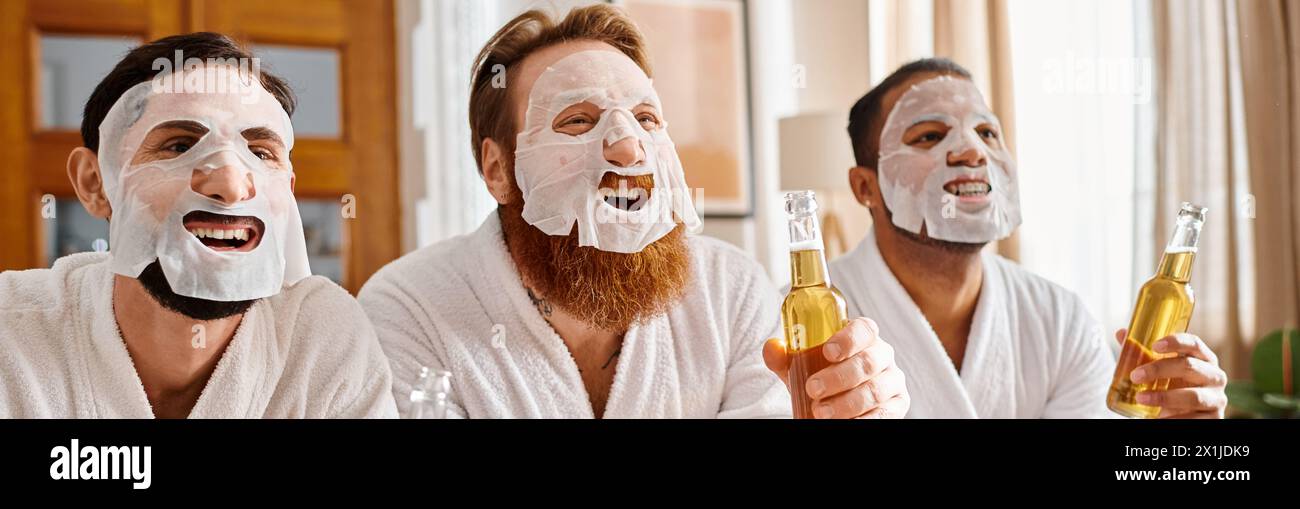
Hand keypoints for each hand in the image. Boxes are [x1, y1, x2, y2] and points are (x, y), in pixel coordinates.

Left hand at [763, 317, 908, 418]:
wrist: (840, 399)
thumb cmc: (822, 374)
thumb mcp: (802, 365)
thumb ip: (785, 356)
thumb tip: (772, 347)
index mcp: (863, 336)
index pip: (864, 329)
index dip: (849, 338)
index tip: (827, 351)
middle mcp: (882, 355)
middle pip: (868, 362)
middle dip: (839, 377)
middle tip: (812, 389)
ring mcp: (893, 380)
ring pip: (875, 390)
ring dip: (846, 403)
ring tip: (821, 413)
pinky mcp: (898, 404)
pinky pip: (884, 413)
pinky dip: (863, 420)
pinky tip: (844, 422)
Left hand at [1115, 329, 1226, 418]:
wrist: (1182, 418)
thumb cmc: (1171, 388)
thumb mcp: (1159, 372)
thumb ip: (1143, 353)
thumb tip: (1121, 334)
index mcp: (1203, 359)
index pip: (1194, 344)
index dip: (1176, 342)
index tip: (1155, 346)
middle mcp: (1214, 376)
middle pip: (1189, 366)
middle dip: (1159, 369)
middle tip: (1135, 376)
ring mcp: (1217, 398)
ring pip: (1193, 395)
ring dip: (1164, 397)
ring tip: (1140, 398)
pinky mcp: (1214, 418)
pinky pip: (1195, 419)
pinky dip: (1174, 419)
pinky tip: (1157, 418)